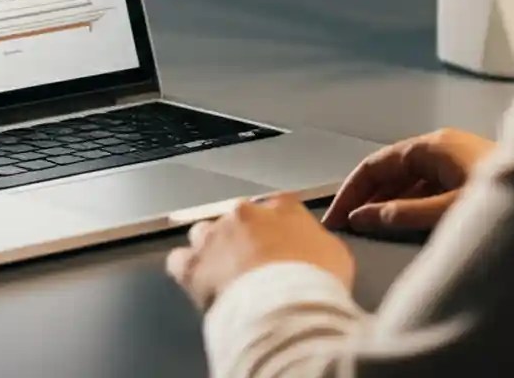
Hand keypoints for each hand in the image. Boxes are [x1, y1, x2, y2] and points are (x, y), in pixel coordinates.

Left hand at [166, 193, 354, 310]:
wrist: (286, 307)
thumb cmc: (317, 282)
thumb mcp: (335, 255)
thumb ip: (317, 242)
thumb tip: (310, 248)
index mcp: (283, 207)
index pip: (277, 207)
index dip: (276, 229)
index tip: (279, 246)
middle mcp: (245, 213)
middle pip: (237, 219)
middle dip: (241, 237)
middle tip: (252, 265)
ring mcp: (214, 236)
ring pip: (203, 233)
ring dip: (211, 249)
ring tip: (222, 274)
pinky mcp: (192, 264)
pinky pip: (178, 260)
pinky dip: (186, 270)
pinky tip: (195, 284)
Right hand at [322, 128, 495, 235]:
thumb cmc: (508, 199)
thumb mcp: (447, 211)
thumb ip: (402, 214)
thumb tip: (365, 217)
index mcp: (433, 146)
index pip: (375, 164)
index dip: (351, 191)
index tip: (336, 215)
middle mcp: (442, 149)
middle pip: (390, 171)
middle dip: (365, 198)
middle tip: (346, 227)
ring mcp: (455, 162)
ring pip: (407, 181)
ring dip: (386, 203)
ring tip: (368, 230)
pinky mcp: (467, 177)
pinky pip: (425, 189)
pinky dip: (407, 205)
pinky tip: (401, 225)